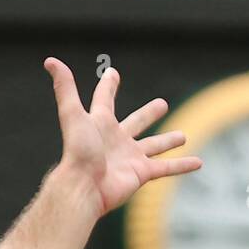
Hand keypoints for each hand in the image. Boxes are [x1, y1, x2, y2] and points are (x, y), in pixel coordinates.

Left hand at [45, 59, 201, 218]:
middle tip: (162, 104)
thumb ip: (65, 88)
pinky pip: (166, 168)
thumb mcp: (72, 115)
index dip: (108, 87)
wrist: (84, 187)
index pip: (105, 99)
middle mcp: (116, 140)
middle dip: (148, 114)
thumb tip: (50, 61)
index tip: (112, 74)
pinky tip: (198, 163)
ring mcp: (130, 158)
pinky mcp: (141, 173)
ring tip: (183, 136)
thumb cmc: (78, 152)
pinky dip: (182, 166)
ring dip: (169, 141)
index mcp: (101, 123)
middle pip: (136, 123)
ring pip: (154, 146)